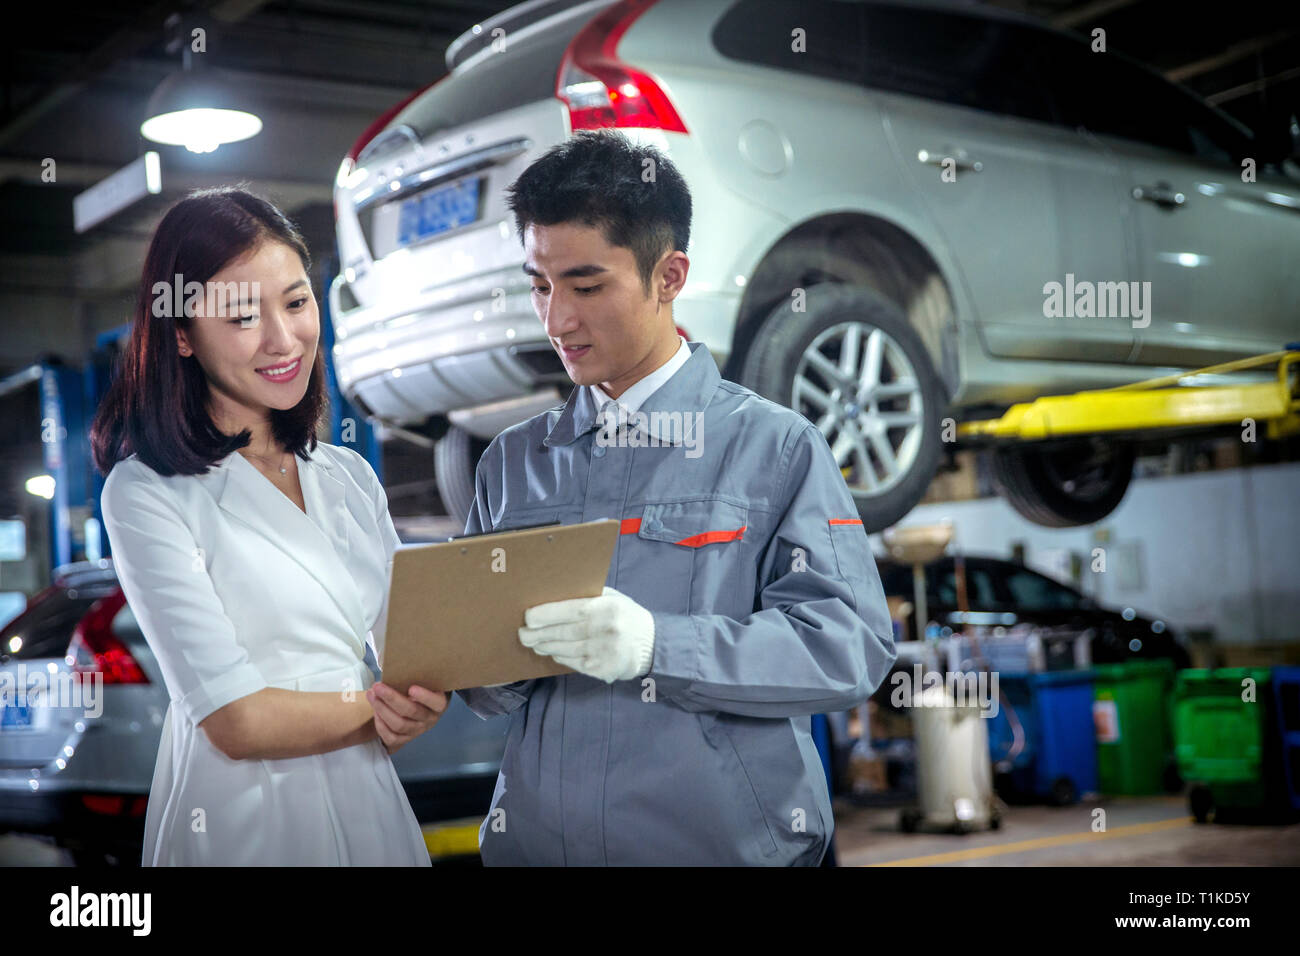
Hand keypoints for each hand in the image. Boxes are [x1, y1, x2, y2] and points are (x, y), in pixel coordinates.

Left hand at [367, 682, 447, 754]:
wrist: (418, 706)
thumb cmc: (420, 688)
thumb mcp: (424, 681)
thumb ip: (415, 676)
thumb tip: (395, 667)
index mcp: (439, 704)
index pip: (436, 702)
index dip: (424, 696)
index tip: (411, 688)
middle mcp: (430, 719)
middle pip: (411, 711)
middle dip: (392, 698)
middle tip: (378, 686)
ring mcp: (418, 731)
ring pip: (399, 725)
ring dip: (382, 709)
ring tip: (371, 695)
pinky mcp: (405, 739)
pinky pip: (391, 738)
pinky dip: (380, 725)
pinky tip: (375, 711)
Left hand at [518, 586, 654, 682]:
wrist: (652, 645)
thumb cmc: (626, 616)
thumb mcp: (612, 598)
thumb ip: (588, 595)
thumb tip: (553, 593)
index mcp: (607, 608)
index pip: (570, 611)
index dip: (545, 615)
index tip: (528, 617)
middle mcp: (605, 631)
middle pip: (562, 633)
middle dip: (537, 634)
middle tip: (522, 633)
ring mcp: (603, 652)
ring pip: (564, 650)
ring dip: (545, 646)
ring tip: (534, 642)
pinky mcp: (602, 669)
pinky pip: (573, 663)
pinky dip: (559, 657)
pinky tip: (553, 652)